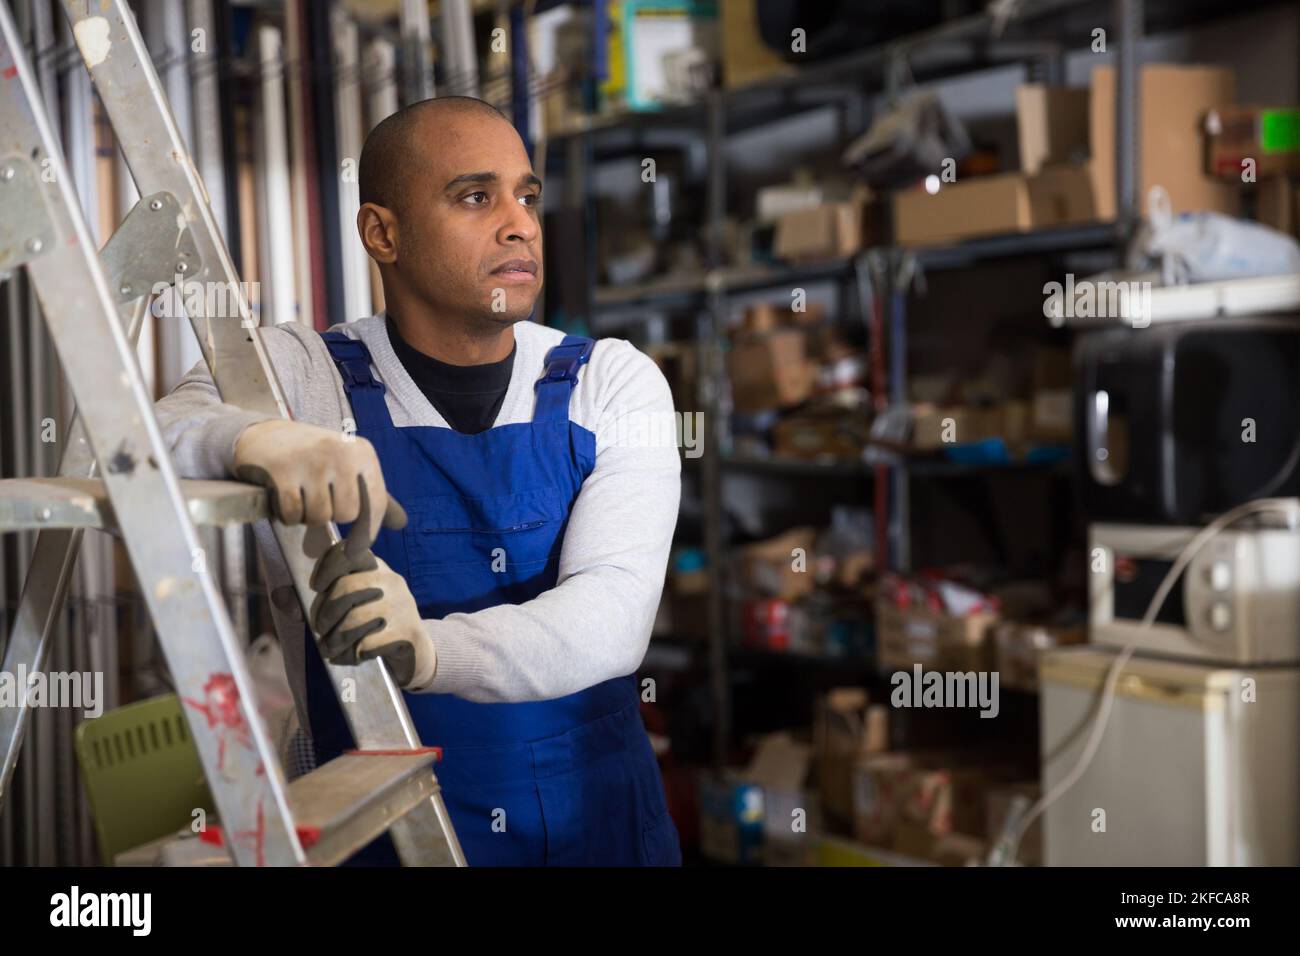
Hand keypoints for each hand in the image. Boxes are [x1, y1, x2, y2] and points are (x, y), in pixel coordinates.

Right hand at [233, 419, 406, 542]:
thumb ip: (373, 495)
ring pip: (318, 517)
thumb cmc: (313, 457)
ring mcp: (311, 461)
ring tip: (300, 495)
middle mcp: (340, 453)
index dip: (368, 532)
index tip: (355, 551)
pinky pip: (292, 515)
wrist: (264, 435)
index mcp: (362, 452)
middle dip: (330, 515)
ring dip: (306, 516)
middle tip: (316, 497)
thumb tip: (401, 523)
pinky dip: (286, 516)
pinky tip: (281, 497)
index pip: (376, 503)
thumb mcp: (348, 466)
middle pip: (346, 514)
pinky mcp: (282, 471)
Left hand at [306, 496, 435, 689]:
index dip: (325, 568)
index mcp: (375, 567)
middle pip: (344, 589)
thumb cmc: (372, 625)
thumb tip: (279, 596)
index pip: (348, 551)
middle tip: (320, 629)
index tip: (316, 587)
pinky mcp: (406, 632)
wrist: (414, 652)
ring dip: (334, 640)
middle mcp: (390, 581)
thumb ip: (313, 602)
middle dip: (324, 614)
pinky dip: (350, 655)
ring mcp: (401, 606)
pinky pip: (366, 643)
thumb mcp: (346, 609)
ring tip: (330, 649)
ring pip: (353, 620)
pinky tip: (351, 657)